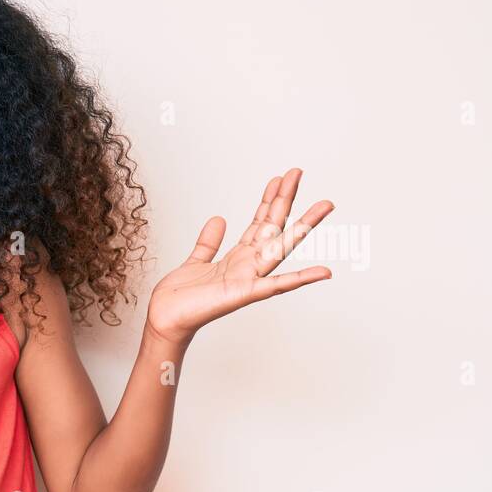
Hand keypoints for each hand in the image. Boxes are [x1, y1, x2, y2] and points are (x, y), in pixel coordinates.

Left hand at [145, 167, 333, 348]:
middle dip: (285, 199)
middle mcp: (248, 266)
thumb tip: (219, 219)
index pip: (260, 223)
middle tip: (298, 172)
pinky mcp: (244, 294)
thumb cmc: (180, 298)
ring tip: (325, 205)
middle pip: (273, 226)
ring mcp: (249, 279)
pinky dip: (300, 279)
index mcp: (238, 258)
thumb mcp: (196, 261)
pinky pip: (276, 285)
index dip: (268, 200)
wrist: (166, 320)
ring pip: (281, 246)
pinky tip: (323, 272)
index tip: (279, 178)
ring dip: (303, 225)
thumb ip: (209, 242)